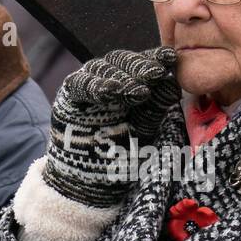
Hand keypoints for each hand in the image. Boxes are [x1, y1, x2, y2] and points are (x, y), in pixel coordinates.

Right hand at [42, 46, 180, 208]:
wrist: (92, 182)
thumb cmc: (122, 155)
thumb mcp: (144, 130)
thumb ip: (155, 107)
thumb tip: (173, 84)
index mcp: (128, 83)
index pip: (141, 63)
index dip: (155, 58)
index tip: (171, 58)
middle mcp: (107, 79)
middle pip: (122, 61)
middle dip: (140, 66)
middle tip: (157, 72)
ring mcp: (87, 86)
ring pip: (102, 69)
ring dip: (122, 76)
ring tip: (140, 90)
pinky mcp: (68, 97)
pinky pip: (80, 85)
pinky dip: (94, 86)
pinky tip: (111, 90)